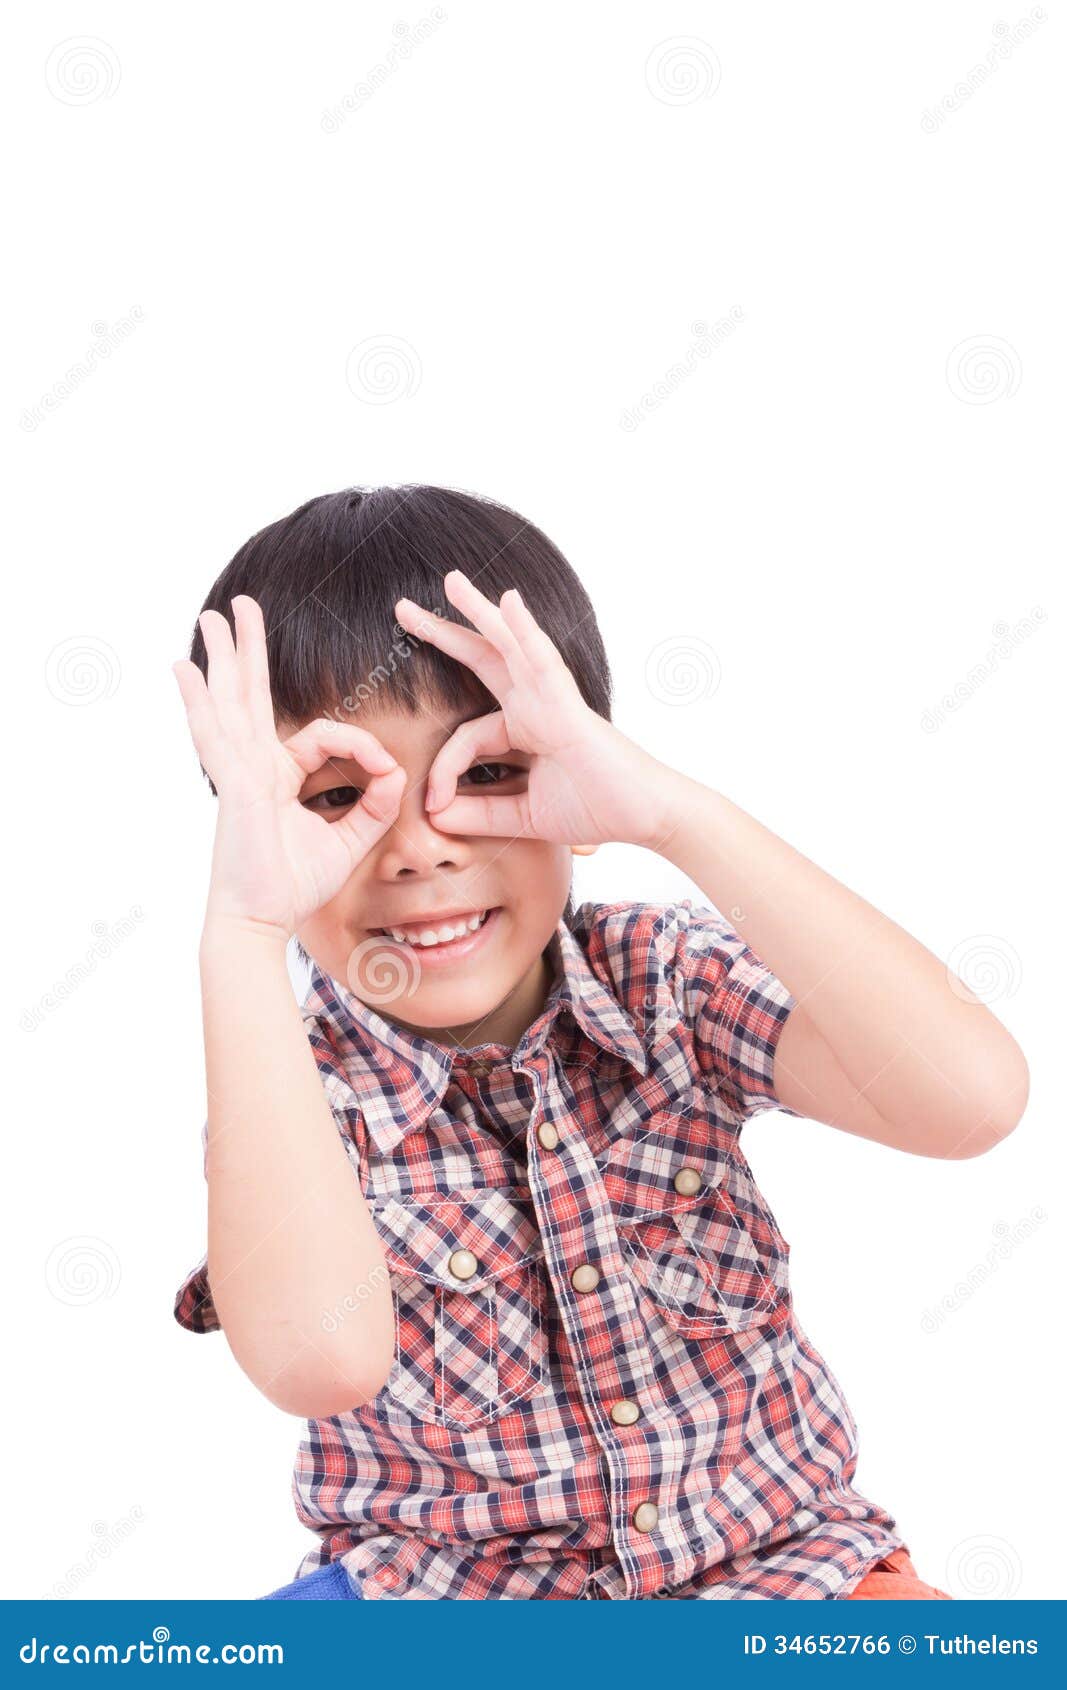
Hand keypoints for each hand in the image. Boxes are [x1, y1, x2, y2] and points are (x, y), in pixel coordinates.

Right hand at [172, 596, 406, 936]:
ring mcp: (239, 772)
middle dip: (248, 650)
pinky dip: (197, 700)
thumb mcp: (347, 841)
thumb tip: (397, 772)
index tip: (387, 771)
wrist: (261, 920)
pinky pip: (216, 735)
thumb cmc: (293, 886)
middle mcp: (253, 766)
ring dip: (223, 656)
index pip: (323, 736)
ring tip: (212, 615)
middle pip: (250, 695)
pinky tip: (183, 668)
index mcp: (277, 777)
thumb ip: (374, 806)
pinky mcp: (234, 784)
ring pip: (230, 701)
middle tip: (240, 607)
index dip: (362, 747)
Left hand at [393, 570, 678, 848]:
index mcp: (524, 728)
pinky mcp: (568, 707)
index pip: (465, 738)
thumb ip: (481, 814)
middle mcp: (535, 705)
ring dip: (479, 612)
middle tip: (402, 609)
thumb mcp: (523, 816)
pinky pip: (542, 661)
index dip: (442, 770)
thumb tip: (435, 815)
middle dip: (443, 633)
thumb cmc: (596, 809)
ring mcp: (552, 700)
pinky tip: (509, 601)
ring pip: (508, 647)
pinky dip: (525, 631)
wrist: (645, 816)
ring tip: (450, 581)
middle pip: (482, 659)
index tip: (433, 804)